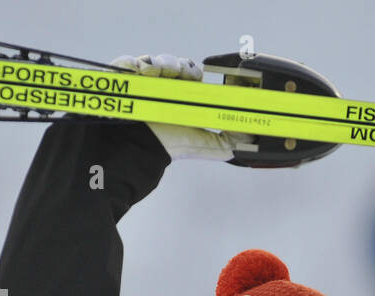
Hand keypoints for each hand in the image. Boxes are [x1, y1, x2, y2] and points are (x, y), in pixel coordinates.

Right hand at [111, 54, 252, 160]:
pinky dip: (136, 63)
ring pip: (155, 62)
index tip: (196, 77)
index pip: (190, 74)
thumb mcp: (209, 145)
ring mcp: (143, 82)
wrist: (144, 153)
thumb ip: (230, 140)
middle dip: (178, 66)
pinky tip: (142, 71)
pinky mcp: (124, 80)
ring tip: (159, 72)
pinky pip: (129, 63)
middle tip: (180, 74)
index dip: (193, 71)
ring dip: (160, 63)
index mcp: (183, 96)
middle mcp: (164, 87)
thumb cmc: (173, 147)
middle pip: (174, 65)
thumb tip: (251, 133)